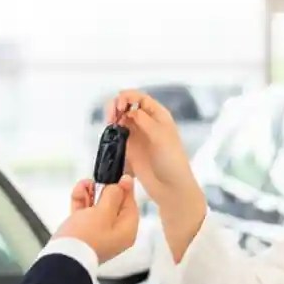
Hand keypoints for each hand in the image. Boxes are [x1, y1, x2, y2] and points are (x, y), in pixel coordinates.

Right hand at [55, 176, 138, 263]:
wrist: (62, 257)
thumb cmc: (86, 237)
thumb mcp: (103, 212)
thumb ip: (114, 195)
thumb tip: (124, 183)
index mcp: (126, 230)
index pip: (131, 204)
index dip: (124, 188)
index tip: (117, 176)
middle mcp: (115, 233)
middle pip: (113, 204)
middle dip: (102, 190)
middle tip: (96, 183)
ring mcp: (99, 233)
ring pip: (97, 206)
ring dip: (89, 194)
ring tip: (83, 187)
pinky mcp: (83, 232)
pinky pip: (85, 212)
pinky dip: (81, 202)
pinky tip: (77, 194)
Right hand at [104, 90, 196, 205]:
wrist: (170, 187)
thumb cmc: (172, 161)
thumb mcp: (161, 136)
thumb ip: (144, 120)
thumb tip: (130, 110)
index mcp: (158, 115)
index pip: (140, 98)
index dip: (128, 97)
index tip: (120, 106)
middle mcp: (147, 123)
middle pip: (128, 105)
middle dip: (117, 105)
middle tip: (112, 115)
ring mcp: (138, 135)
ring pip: (121, 118)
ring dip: (113, 117)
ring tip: (110, 123)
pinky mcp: (130, 148)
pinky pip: (117, 134)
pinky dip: (112, 131)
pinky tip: (112, 133)